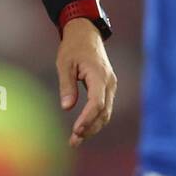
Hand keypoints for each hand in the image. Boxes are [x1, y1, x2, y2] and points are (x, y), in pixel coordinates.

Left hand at [55, 18, 116, 147]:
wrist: (86, 34)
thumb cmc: (73, 47)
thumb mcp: (65, 63)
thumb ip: (66, 85)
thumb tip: (66, 107)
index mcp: (99, 75)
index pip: (97, 103)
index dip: (87, 119)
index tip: (76, 130)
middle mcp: (109, 82)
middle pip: (104, 112)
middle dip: (90, 128)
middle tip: (74, 141)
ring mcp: (110, 85)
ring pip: (106, 113)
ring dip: (93, 127)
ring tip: (76, 140)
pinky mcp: (107, 88)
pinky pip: (104, 107)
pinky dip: (95, 119)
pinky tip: (83, 128)